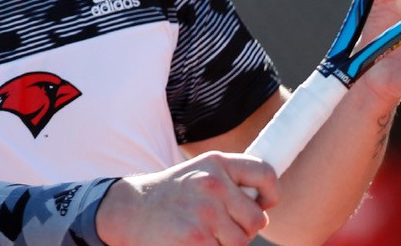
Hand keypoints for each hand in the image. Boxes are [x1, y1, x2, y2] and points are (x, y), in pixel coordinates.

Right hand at [96, 151, 278, 245]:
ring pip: (239, 242)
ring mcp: (205, 212)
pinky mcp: (196, 239)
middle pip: (255, 219)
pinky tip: (193, 243)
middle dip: (243, 229)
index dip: (271, 194)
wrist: (129, 210)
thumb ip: (231, 183)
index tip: (263, 204)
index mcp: (217, 163)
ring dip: (225, 244)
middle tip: (219, 227)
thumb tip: (263, 210)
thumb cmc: (171, 195)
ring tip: (202, 234)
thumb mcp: (199, 173)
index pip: (266, 174)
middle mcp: (213, 183)